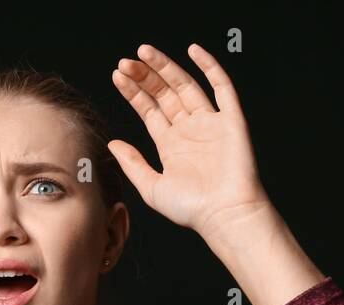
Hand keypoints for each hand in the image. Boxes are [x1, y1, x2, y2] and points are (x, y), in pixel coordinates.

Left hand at [109, 43, 270, 242]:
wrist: (225, 215)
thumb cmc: (191, 209)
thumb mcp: (152, 187)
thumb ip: (132, 164)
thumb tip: (112, 143)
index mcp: (171, 145)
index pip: (149, 110)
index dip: (133, 92)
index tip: (117, 75)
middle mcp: (190, 130)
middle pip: (164, 94)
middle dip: (144, 77)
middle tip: (125, 62)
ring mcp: (210, 123)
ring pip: (186, 85)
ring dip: (166, 67)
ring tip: (144, 52)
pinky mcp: (231, 120)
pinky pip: (222, 87)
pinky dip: (210, 67)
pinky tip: (193, 50)